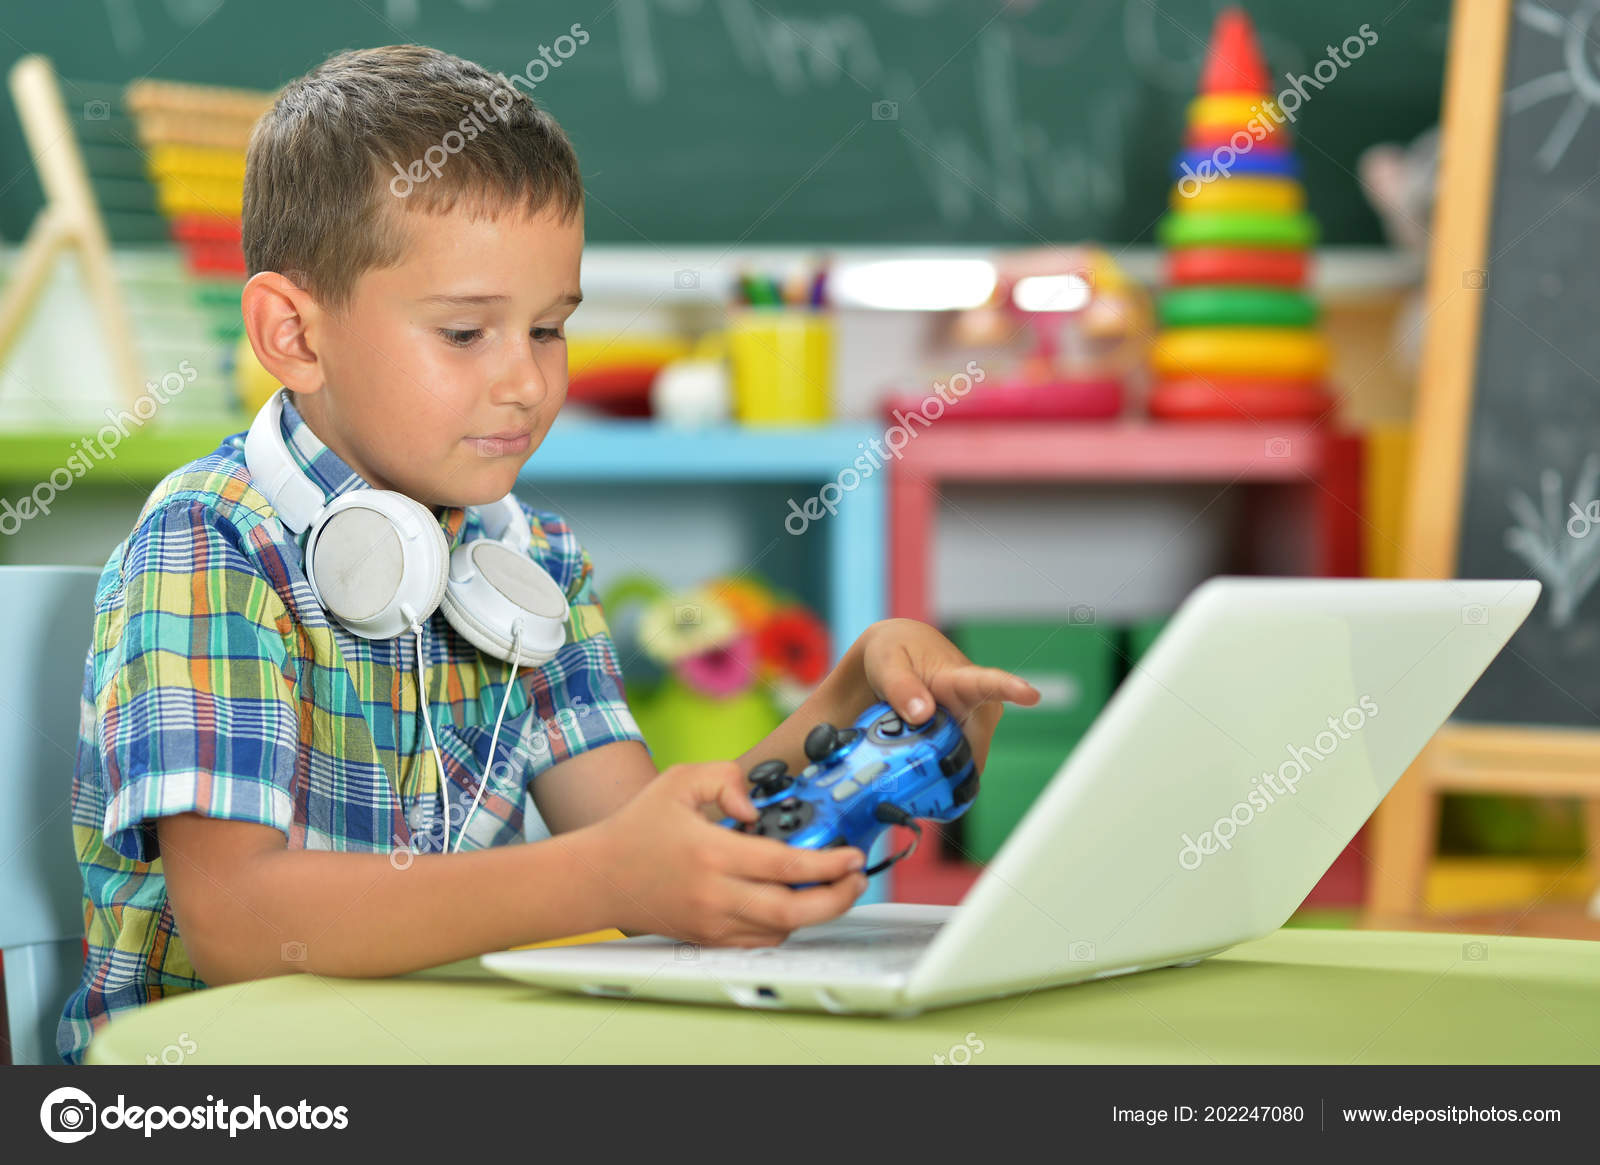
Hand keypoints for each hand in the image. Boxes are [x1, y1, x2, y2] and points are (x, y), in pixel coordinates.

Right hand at [584, 761, 868, 945]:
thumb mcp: (678, 781)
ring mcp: (713, 923)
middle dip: (837, 898)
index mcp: (713, 853)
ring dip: (814, 912)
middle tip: (856, 879)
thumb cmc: (636, 829)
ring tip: (831, 888)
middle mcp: (716, 895)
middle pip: (794, 912)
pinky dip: (785, 926)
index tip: (852, 856)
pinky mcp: (708, 939)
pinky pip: (761, 942)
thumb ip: (726, 778)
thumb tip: (756, 806)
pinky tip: (794, 903)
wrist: (597, 877)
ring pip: (782, 931)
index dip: (830, 864)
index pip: (786, 867)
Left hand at [860, 618, 1039, 773]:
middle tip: (908, 749)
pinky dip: (935, 767)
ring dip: (935, 763)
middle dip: (943, 761)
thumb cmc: (896, 653)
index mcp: (962, 677)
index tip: (1031, 695)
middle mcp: (980, 704)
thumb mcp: (887, 663)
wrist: (897, 659)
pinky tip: (918, 754)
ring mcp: (976, 726)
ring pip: (963, 763)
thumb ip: (902, 687)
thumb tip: (922, 713)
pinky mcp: (968, 740)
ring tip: (908, 739)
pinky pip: (956, 766)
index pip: (991, 683)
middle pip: (973, 750)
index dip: (1012, 690)